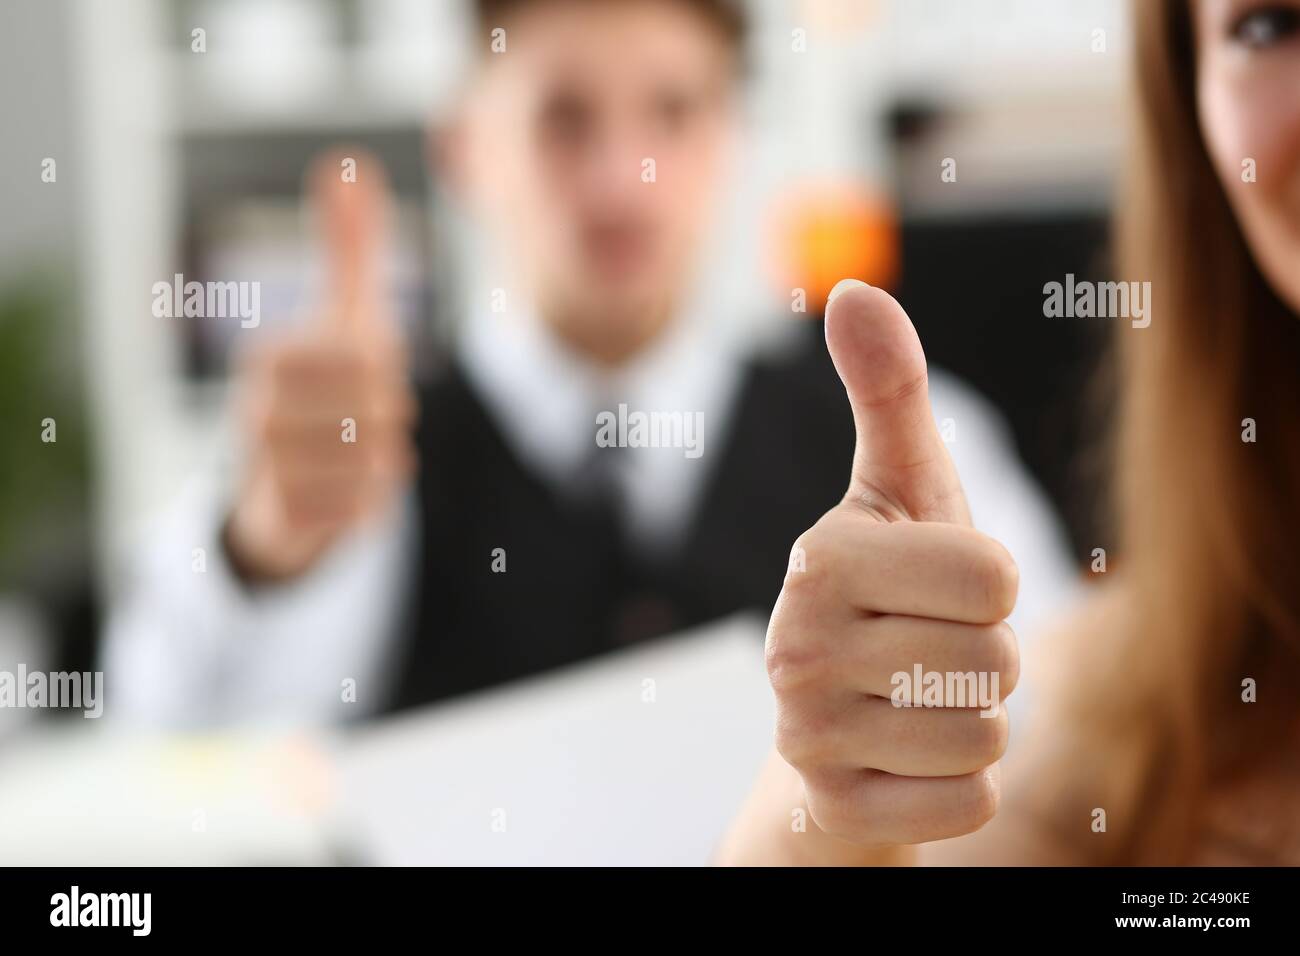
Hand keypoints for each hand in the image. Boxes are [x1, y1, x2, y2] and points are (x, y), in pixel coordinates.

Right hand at [223, 151, 416, 582]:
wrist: (279, 492)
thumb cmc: (322, 390)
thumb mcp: (340, 316)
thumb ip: (347, 248)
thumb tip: (346, 164)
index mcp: (268, 355)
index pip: (372, 357)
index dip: (386, 370)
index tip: (362, 375)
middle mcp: (253, 409)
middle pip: (379, 409)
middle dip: (388, 416)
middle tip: (360, 420)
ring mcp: (262, 469)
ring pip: (376, 460)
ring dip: (384, 458)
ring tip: (353, 453)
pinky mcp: (281, 520)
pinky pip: (367, 508)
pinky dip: (374, 501)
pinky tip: (349, 490)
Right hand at [765, 279, 1019, 846]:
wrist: (839, 721)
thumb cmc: (893, 587)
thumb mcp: (903, 489)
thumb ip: (889, 391)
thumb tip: (853, 288)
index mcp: (819, 555)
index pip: (995, 576)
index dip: (993, 585)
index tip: (943, 588)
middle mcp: (795, 644)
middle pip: (997, 658)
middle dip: (988, 656)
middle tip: (932, 647)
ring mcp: (806, 733)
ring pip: (983, 733)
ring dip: (973, 718)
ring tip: (918, 698)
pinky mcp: (832, 805)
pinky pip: (964, 803)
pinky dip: (958, 784)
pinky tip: (906, 755)